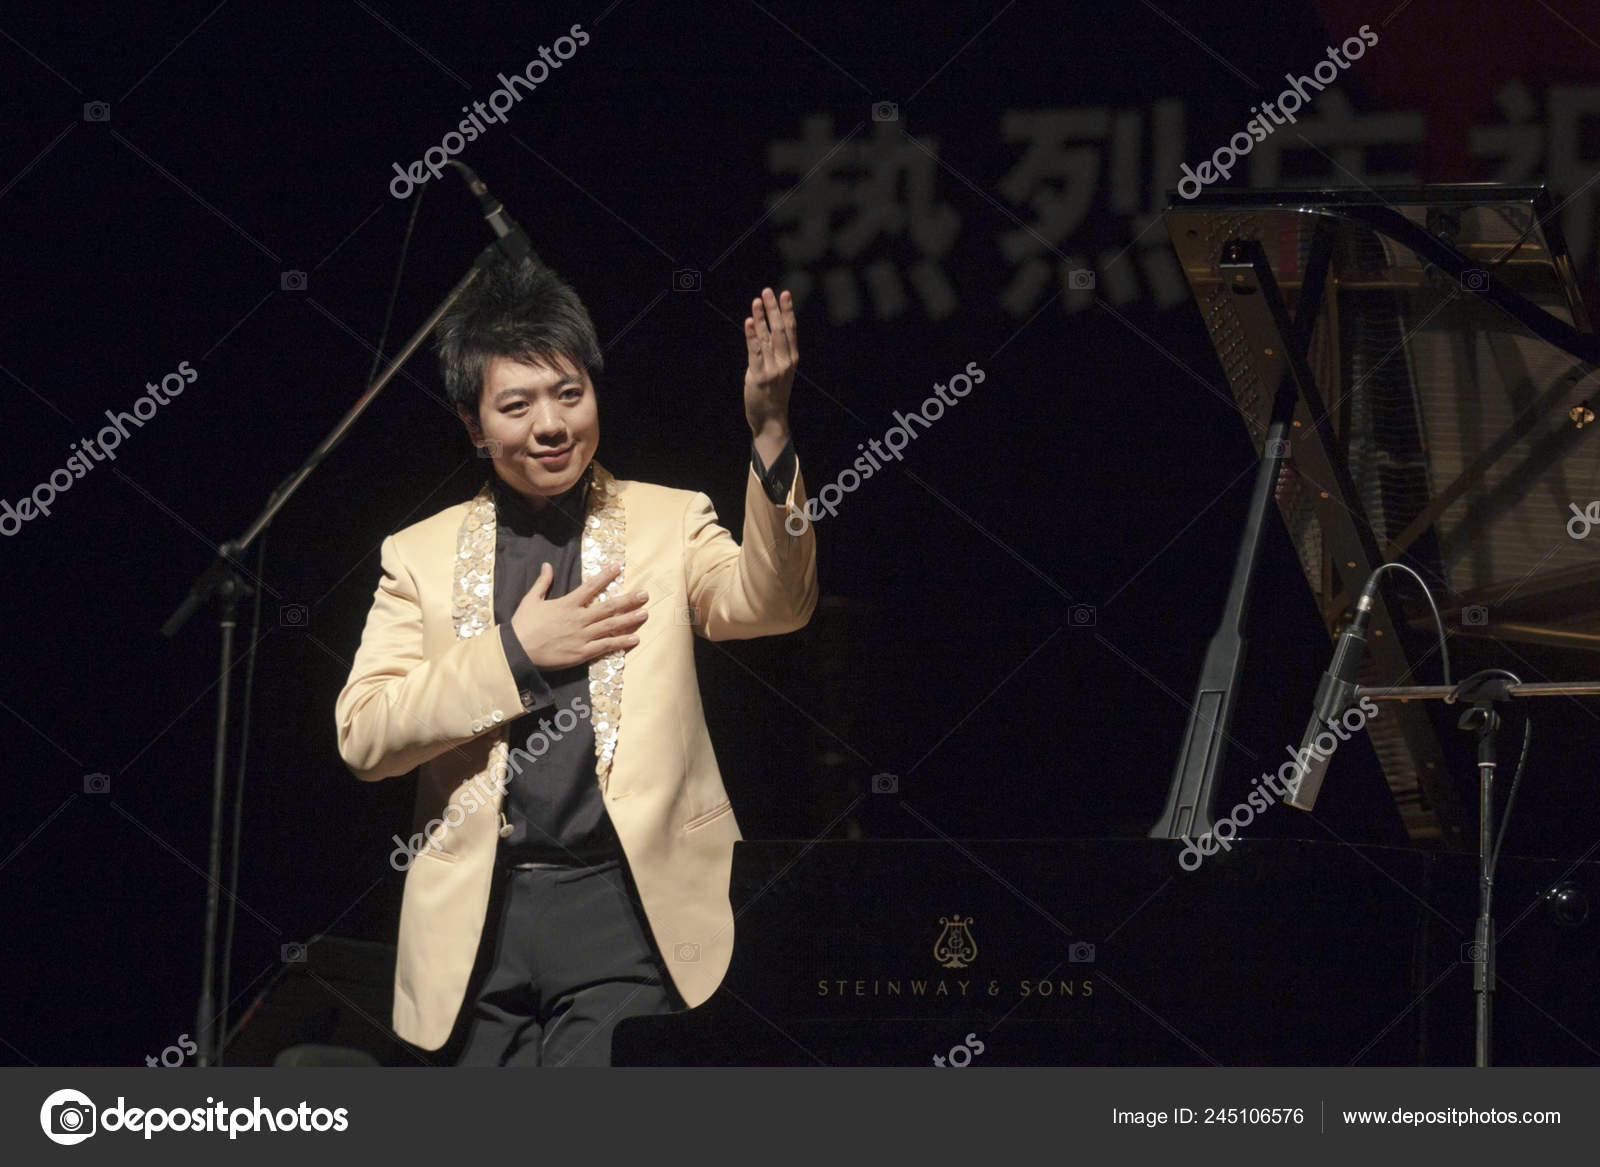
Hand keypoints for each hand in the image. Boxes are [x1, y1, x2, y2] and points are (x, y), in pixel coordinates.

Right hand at [509, 563, 647, 669]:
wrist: (518, 651)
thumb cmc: (523, 625)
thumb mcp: (531, 600)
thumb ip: (542, 582)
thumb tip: (547, 565)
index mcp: (567, 604)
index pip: (591, 587)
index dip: (605, 577)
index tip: (618, 568)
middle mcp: (579, 619)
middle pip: (609, 607)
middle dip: (628, 600)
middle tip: (645, 595)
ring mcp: (582, 636)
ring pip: (611, 626)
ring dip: (630, 619)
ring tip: (645, 614)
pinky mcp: (582, 653)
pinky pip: (606, 646)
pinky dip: (621, 642)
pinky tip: (635, 638)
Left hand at [743, 287, 795, 434]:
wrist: (771, 420)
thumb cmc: (773, 394)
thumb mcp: (780, 371)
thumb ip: (773, 351)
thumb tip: (765, 328)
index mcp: (792, 359)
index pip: (790, 330)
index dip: (787, 311)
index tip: (784, 294)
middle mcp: (785, 362)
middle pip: (779, 330)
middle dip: (773, 309)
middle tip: (767, 291)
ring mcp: (773, 369)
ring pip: (767, 337)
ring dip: (761, 317)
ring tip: (757, 300)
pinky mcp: (759, 376)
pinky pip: (755, 351)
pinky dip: (752, 335)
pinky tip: (750, 321)